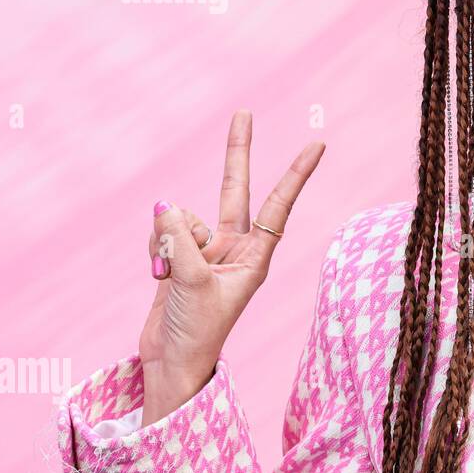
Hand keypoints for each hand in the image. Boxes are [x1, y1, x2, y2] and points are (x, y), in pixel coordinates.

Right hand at [139, 110, 325, 421]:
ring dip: (167, 243)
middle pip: (234, 189)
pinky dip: (155, 250)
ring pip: (180, 217)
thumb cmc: (197, 331)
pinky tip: (158, 276)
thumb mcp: (193, 283)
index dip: (296, 173)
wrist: (172, 360)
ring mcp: (206, 248)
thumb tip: (165, 205)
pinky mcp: (179, 255)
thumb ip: (179, 241)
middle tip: (244, 111)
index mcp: (256, 255)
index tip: (319, 144)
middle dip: (236, 152)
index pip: (280, 204)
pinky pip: (162, 231)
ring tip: (170, 277)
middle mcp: (235, 246)